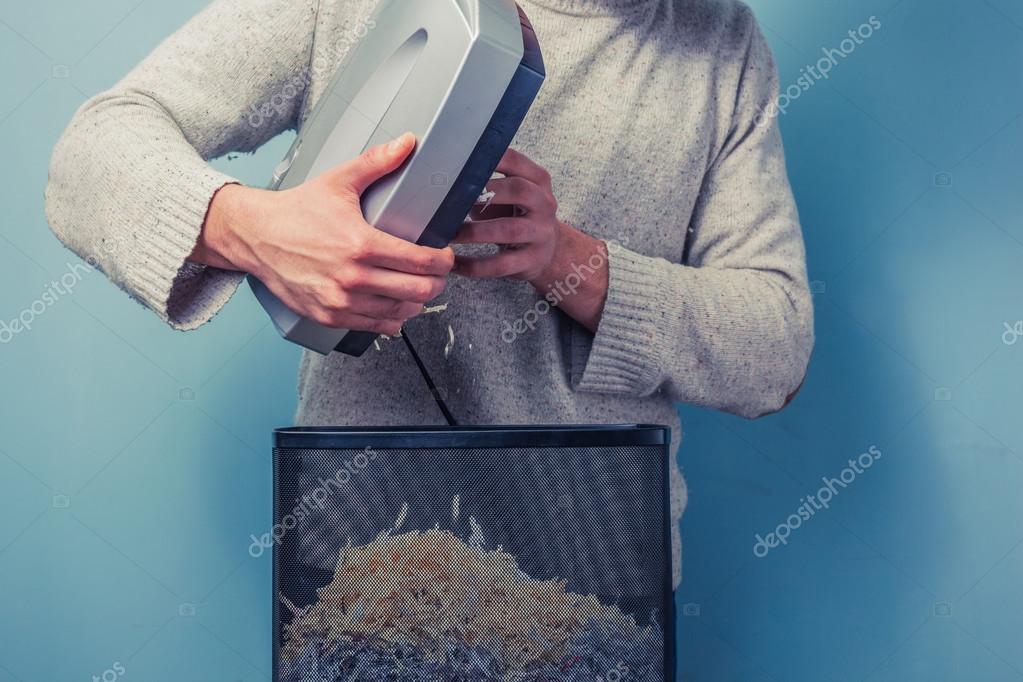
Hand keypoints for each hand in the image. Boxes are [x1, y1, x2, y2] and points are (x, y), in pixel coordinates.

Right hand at [191, 133, 453, 335]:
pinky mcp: (329, 316)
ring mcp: (341, 301)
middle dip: (436, 282)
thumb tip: (407, 141)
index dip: (443, 261)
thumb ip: (376, 163)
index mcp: (361, 244)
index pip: (421, 262)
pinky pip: (375, 327)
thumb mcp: (338, 181)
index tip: (445, 256)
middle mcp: (353, 278)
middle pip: (418, 292)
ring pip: (400, 313)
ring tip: (419, 289)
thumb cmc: (296, 210)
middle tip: (437, 274)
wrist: (255, 236)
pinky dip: (392, 319)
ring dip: (417, 303)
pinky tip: (397, 307)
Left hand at [452, 149, 608, 331]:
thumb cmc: (516, 215)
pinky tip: (455, 264)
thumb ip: (485, 183)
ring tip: (450, 235)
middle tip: (454, 200)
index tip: (462, 162)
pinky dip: (475, 266)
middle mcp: (544, 203)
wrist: (547, 250)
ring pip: (509, 230)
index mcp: (537, 180)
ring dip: (476, 232)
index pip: (515, 161)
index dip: (490, 159)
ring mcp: (541, 233)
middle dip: (486, 192)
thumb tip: (443, 180)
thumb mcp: (508, 194)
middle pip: (519, 190)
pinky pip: (501, 265)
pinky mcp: (532, 260)